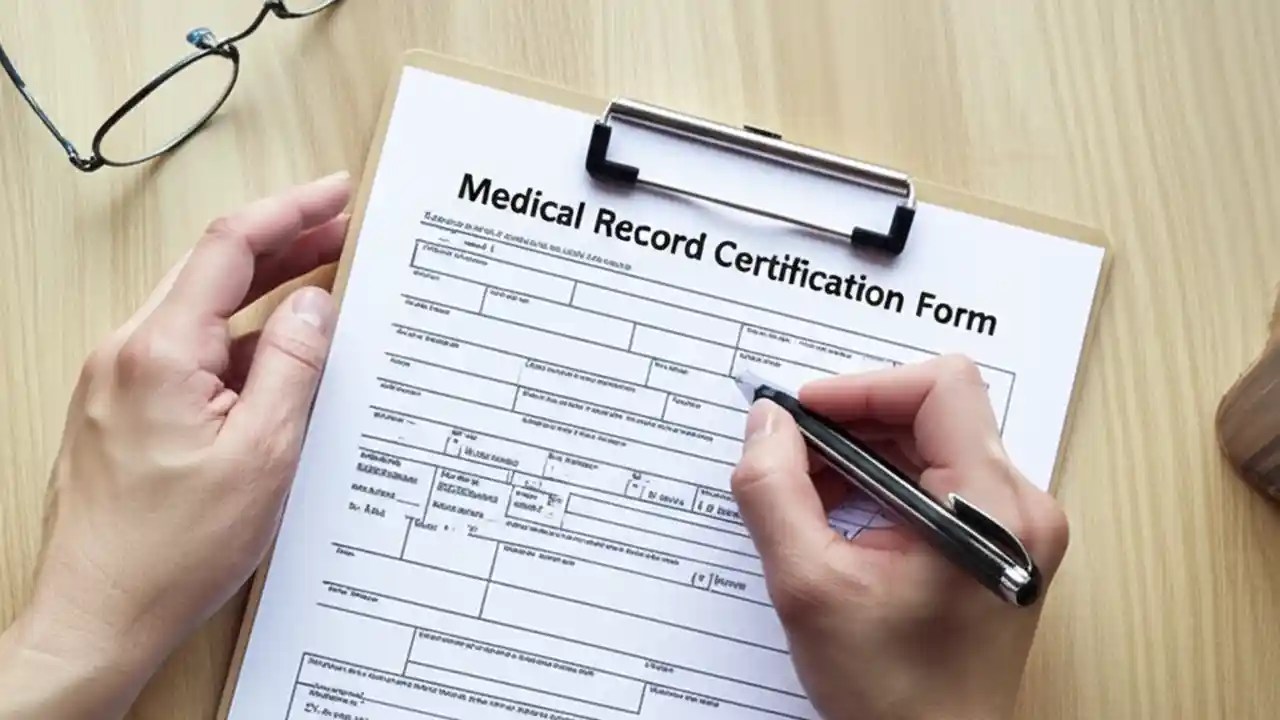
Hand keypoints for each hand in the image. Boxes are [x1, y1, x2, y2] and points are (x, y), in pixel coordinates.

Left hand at [0, 173, 351, 718]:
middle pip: (212, 268)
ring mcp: (120, 380)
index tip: (336, 193)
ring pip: (201, 308)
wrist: (100, 615)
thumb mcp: (263, 454)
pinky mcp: (125, 408)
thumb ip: (292, 366)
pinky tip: (281, 354)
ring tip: (325, 283)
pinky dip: (239, 339)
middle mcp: (127, 353)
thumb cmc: (172, 551)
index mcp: (158, 352)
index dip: (291, 210)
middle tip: (343, 230)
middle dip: (284, 242)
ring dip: (263, 291)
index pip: (230, 248)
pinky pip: (189, 350)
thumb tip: (315, 303)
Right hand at [731, 356, 1068, 719]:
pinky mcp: (995, 541)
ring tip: (806, 489)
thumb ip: (775, 492)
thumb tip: (765, 423)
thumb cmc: (892, 694)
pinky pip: (936, 479)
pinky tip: (836, 513)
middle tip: (789, 451)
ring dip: (862, 453)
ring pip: (931, 443)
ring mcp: (1012, 525)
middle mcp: (1018, 506)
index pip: (940, 388)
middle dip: (852, 423)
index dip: (863, 387)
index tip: (805, 414)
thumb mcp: (810, 587)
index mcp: (991, 508)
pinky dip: (881, 481)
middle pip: (933, 411)